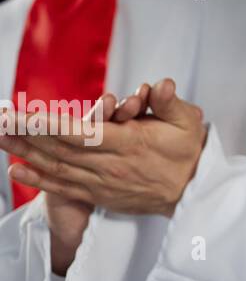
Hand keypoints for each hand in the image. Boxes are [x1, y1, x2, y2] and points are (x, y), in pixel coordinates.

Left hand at [0, 78, 206, 217]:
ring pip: (56, 166)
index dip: (51, 125)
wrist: (192, 192)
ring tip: (0, 137)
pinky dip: (37, 179)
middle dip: (26, 133)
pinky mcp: (98, 194)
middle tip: (0, 119)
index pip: (82, 133)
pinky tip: (16, 170)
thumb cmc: (188, 151)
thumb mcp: (188, 121)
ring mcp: (101, 182)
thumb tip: (161, 86)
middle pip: (59, 148)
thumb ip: (171, 102)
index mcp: (130, 142)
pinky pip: (63, 187)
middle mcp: (110, 164)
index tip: (25, 115)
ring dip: (24, 152)